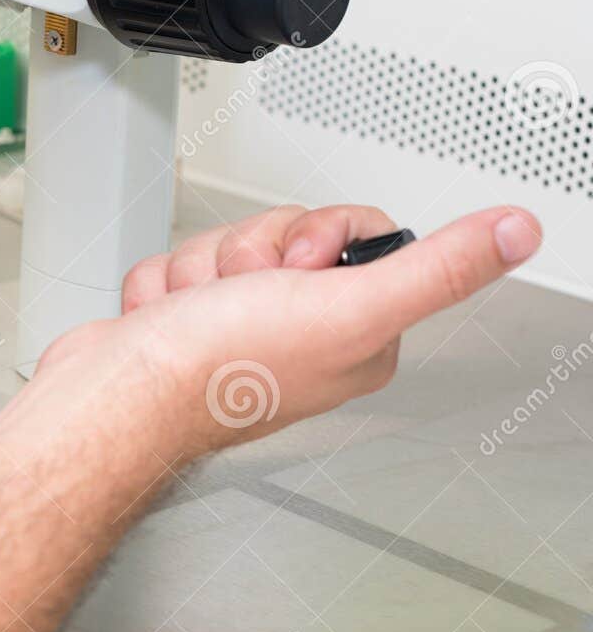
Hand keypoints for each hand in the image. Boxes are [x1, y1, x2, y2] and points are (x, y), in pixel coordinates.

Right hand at [1, 204, 541, 461]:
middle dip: (248, 251)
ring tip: (197, 316)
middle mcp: (304, 336)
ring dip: (198, 269)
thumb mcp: (348, 308)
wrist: (114, 399)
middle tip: (243, 295)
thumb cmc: (216, 373)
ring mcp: (239, 329)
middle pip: (287, 232)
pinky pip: (178, 265)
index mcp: (359, 338)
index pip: (357, 235)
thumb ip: (436, 269)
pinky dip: (162, 288)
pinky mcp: (184, 324)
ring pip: (227, 244)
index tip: (298, 265)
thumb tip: (516, 232)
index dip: (316, 234)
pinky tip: (166, 324)